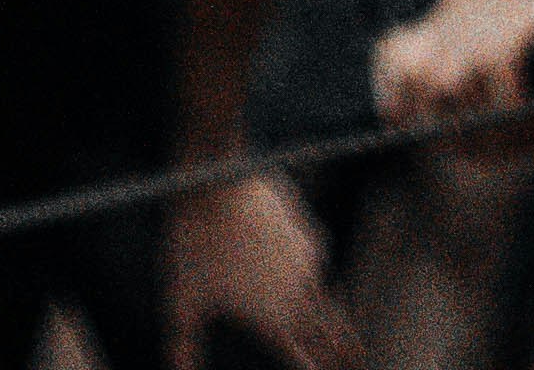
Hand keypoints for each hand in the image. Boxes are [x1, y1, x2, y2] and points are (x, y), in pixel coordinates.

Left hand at [167, 168, 355, 369]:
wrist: (212, 182)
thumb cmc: (191, 244)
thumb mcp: (181, 300)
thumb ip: (182, 345)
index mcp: (274, 322)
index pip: (307, 363)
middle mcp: (300, 299)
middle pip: (331, 338)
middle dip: (339, 355)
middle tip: (352, 364)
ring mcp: (309, 265)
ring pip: (330, 302)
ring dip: (335, 320)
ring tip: (343, 335)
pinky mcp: (310, 234)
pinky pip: (319, 262)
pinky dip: (317, 274)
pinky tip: (311, 274)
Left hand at [374, 0, 533, 143]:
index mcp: (469, 2)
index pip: (397, 49)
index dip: (394, 94)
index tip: (405, 125)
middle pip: (421, 79)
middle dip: (457, 132)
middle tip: (504, 149)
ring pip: (449, 76)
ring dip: (489, 126)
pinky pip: (494, 63)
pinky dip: (512, 103)